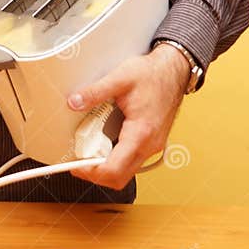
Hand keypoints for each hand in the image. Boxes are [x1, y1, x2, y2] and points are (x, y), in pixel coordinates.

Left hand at [67, 43, 190, 189]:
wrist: (174, 70)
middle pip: (120, 178)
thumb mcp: (120, 78)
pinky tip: (103, 143)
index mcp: (141, 133)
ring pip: (127, 171)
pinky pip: (132, 160)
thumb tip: (74, 102)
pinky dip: (115, 159)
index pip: (114, 170)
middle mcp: (149, 145)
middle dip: (95, 175)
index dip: (91, 173)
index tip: (75, 166)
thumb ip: (95, 92)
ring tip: (87, 152)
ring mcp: (152, 145)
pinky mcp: (152, 142)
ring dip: (105, 168)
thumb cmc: (153, 74)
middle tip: (77, 162)